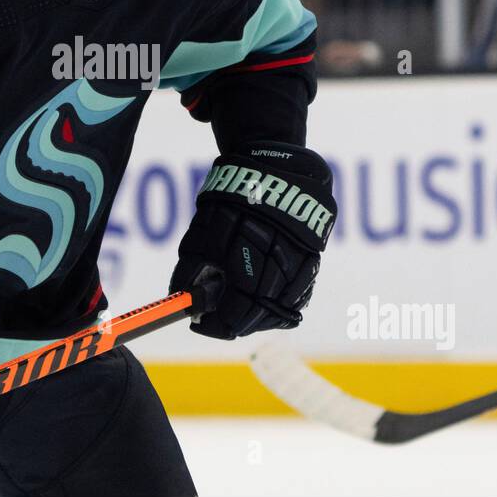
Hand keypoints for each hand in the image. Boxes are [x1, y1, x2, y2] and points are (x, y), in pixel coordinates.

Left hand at [170, 142, 335, 339]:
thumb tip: (183, 301)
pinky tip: (268, 297)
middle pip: (258, 318)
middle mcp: (276, 274)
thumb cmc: (230, 203)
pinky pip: (301, 293)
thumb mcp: (200, 235)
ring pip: (283, 309)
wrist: (273, 170)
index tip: (200, 323)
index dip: (214, 326)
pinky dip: (284, 301)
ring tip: (242, 306)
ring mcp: (299, 268)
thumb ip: (189, 273)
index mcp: (246, 269)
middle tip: (218, 316)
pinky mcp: (313, 259)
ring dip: (261, 314)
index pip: (233, 318)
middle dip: (235, 321)